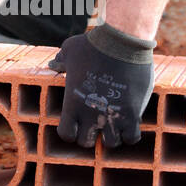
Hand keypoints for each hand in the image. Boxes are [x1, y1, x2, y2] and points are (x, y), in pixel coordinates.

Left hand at [48, 23, 154, 147]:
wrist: (122, 41)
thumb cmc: (93, 44)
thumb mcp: (70, 50)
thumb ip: (60, 61)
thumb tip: (52, 63)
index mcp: (73, 103)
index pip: (66, 134)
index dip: (72, 131)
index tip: (78, 123)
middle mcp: (90, 114)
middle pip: (87, 142)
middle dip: (91, 135)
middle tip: (97, 123)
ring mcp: (112, 116)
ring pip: (111, 143)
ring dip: (112, 135)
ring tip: (115, 122)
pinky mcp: (132, 113)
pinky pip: (132, 138)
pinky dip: (131, 133)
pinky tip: (131, 121)